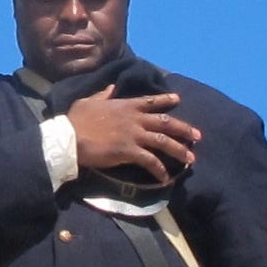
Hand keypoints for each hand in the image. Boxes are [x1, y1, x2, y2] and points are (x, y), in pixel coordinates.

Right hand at [69, 87, 198, 182]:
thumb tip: (113, 87)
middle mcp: (134, 119)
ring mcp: (133, 135)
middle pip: (165, 122)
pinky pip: (150, 162)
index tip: (178, 99)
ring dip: (179, 150)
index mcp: (125, 105)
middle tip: (197, 136)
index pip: (151, 101)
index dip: (166, 100)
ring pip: (163, 142)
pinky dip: (160, 171)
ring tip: (191, 159)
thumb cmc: (76, 120)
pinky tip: (166, 179)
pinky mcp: (129, 152)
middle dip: (183, 129)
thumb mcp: (89, 101)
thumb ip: (104, 94)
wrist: (69, 139)